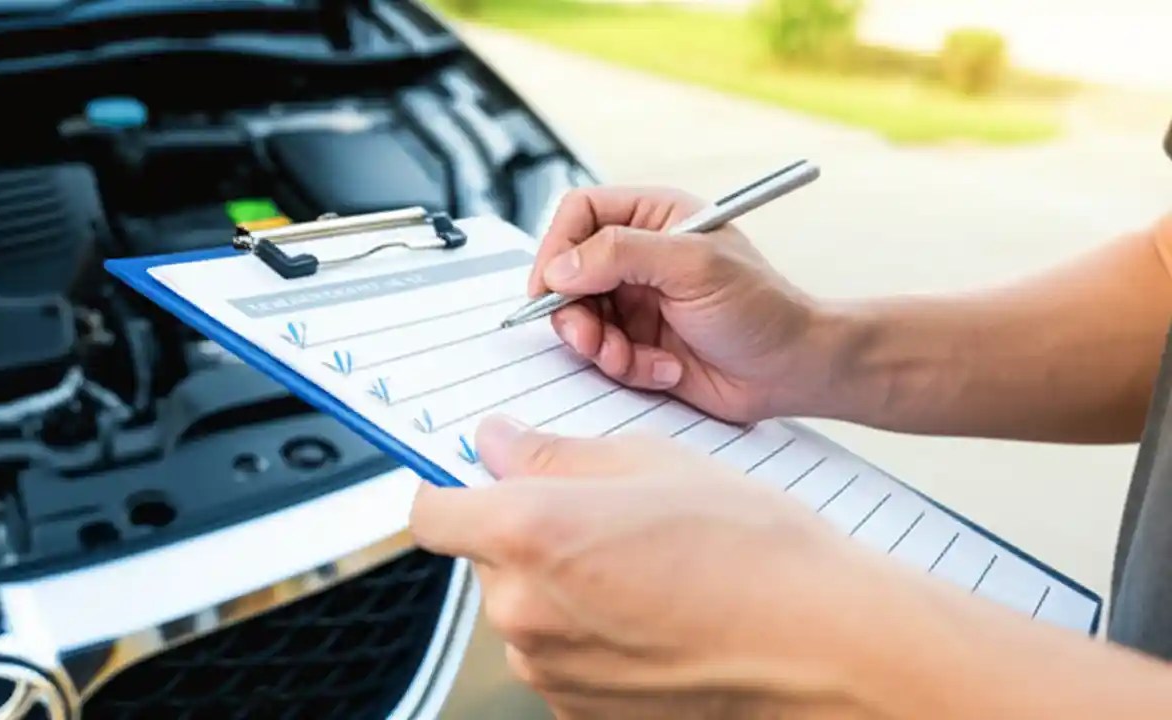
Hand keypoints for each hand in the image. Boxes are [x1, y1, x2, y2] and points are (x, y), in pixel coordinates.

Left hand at [410, 415, 912, 718]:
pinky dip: (588, 634)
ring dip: (560, 586)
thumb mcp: (651, 461)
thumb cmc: (753, 550)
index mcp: (528, 532)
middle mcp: (523, 610)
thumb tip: (500, 444)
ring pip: (525, 610)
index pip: (431, 513)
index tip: (479, 482)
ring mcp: (549, 670)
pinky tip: (653, 614)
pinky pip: (560, 656)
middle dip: (525, 535)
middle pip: (486, 561)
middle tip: (603, 518)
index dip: (452, 491)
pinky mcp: (579, 711)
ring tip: (643, 568)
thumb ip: (554, 453)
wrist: (823, 645)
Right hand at [527, 187, 826, 422]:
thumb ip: (621, 254)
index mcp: (654, 217)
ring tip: (629, 357)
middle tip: (588, 336)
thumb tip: (561, 266)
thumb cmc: (762, 308)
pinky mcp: (639, 343)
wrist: (791, 370)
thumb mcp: (692, 266)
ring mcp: (637, 301)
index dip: (557, 248)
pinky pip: (603, 355)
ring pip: (580, 318)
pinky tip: (664, 368)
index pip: (580, 215)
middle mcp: (639, 257)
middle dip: (573, 310)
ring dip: (598, 344)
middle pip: (568, 273)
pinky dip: (625, 367)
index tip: (549, 286)